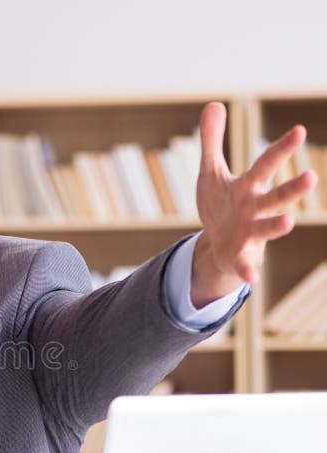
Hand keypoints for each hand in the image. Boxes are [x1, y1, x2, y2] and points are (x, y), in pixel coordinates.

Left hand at [192, 102, 317, 306]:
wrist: (218, 245)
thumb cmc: (221, 205)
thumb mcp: (210, 172)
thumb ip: (211, 141)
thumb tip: (213, 104)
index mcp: (248, 187)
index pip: (266, 164)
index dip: (282, 148)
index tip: (299, 130)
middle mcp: (255, 209)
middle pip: (275, 196)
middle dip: (292, 189)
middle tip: (311, 177)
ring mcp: (250, 234)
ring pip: (266, 229)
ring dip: (277, 226)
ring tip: (288, 221)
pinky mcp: (240, 256)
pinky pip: (245, 265)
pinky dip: (249, 271)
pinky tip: (251, 279)